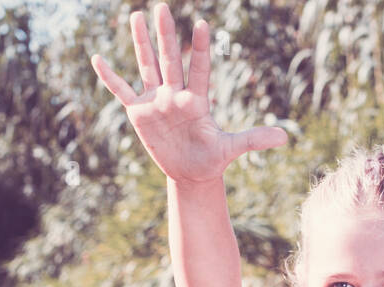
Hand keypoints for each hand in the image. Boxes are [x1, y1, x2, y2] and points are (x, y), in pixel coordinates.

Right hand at [91, 4, 286, 182]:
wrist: (191, 172)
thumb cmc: (211, 158)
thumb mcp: (231, 149)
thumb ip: (254, 138)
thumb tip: (286, 137)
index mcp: (196, 99)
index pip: (199, 68)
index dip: (200, 49)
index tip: (202, 25)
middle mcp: (175, 94)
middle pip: (170, 59)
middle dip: (167, 34)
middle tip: (164, 6)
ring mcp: (156, 101)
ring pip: (147, 66)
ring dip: (141, 44)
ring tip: (135, 16)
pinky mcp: (140, 113)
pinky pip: (122, 91)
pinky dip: (110, 78)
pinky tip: (98, 59)